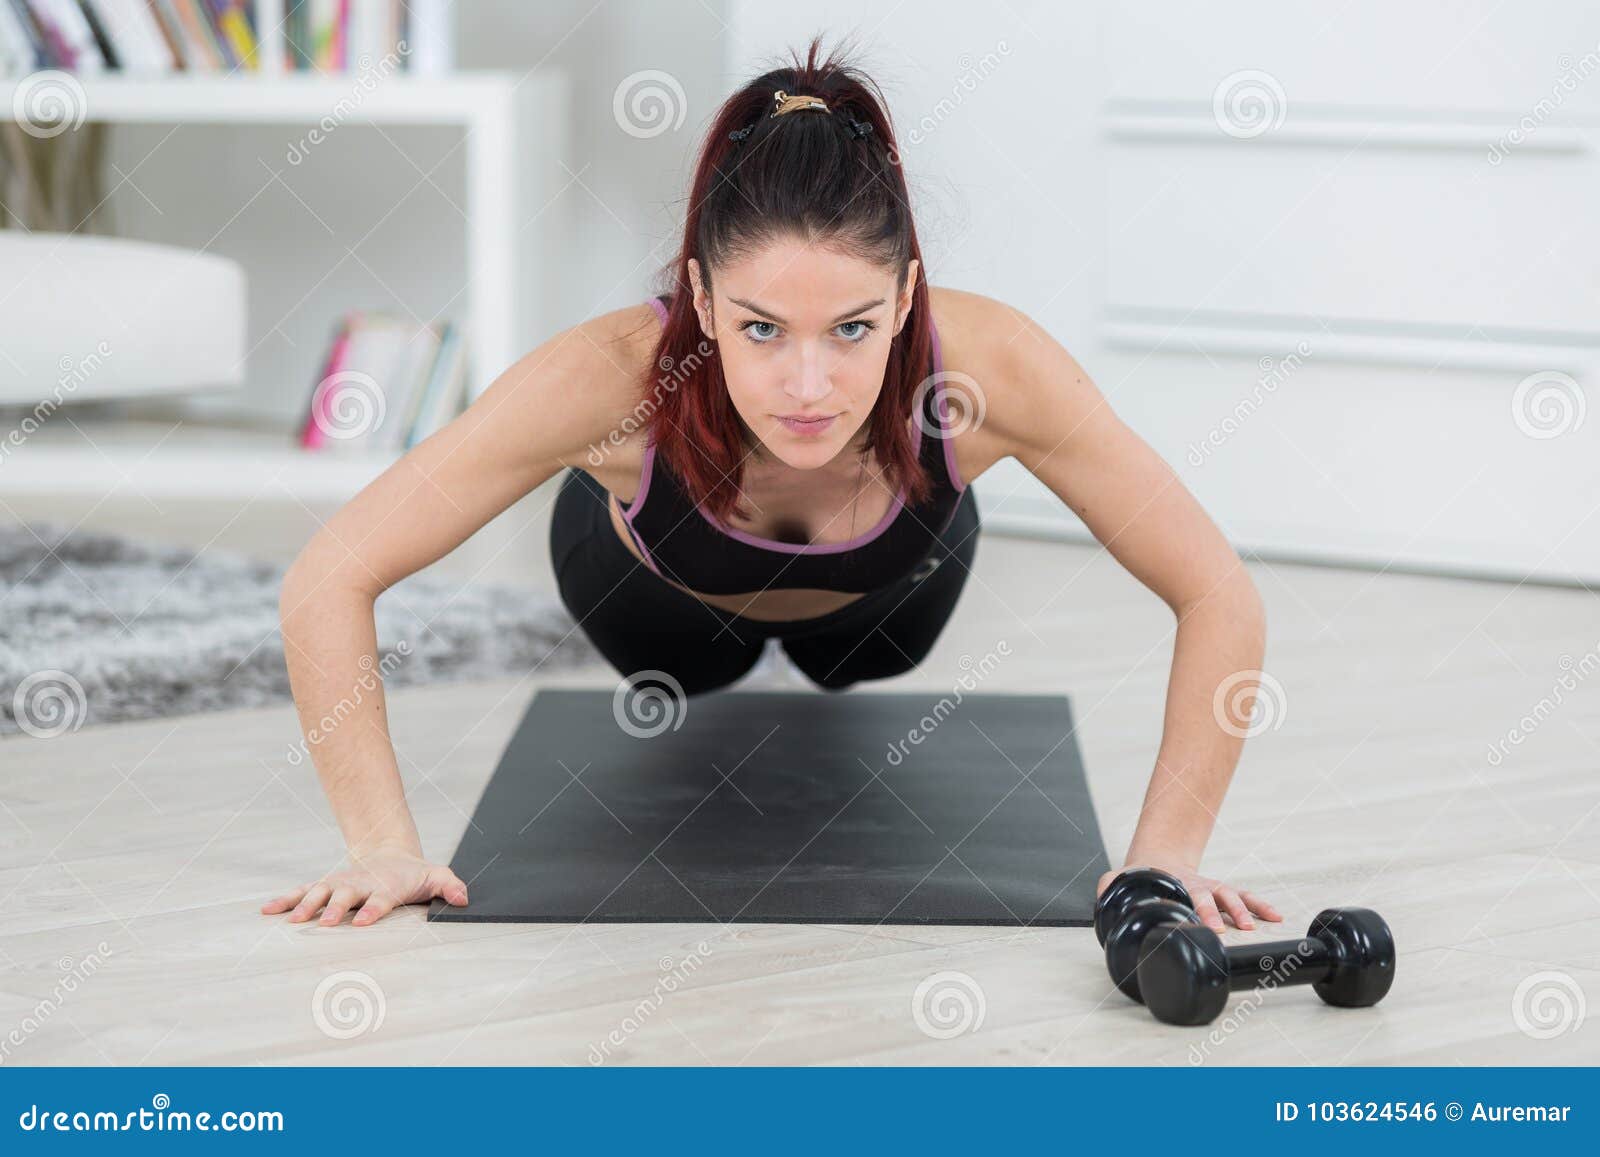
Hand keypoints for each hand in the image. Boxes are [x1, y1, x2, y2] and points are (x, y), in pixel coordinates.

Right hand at [260, 844, 468, 926]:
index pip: (380, 899)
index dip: (371, 909)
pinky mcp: (325, 886)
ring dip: (305, 905)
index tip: (360, 922)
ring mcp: (340, 884)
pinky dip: (284, 900)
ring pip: (320, 892)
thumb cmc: (414, 874)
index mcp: (386, 886)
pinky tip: (266, 910)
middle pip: (345, 895)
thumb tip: (464, 898)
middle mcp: (360, 884)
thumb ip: (450, 886)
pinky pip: (302, 892)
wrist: (390, 855)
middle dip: (334, 908)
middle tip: (322, 923)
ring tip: (291, 921)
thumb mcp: (437, 876)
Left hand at [1097, 854, 1281, 934]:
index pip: (1184, 897)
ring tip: (1254, 925)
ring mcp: (1212, 889)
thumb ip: (1110, 885)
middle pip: (1209, 896)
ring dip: (1243, 909)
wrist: (1159, 861)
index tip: (1197, 922)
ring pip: (1231, 895)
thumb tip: (1103, 895)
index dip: (1191, 909)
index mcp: (1175, 885)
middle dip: (1216, 911)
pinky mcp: (1224, 893)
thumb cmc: (1142, 878)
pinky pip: (1246, 897)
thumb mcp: (1121, 877)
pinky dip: (1261, 905)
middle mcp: (1197, 887)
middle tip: (1222, 927)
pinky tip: (1276, 916)